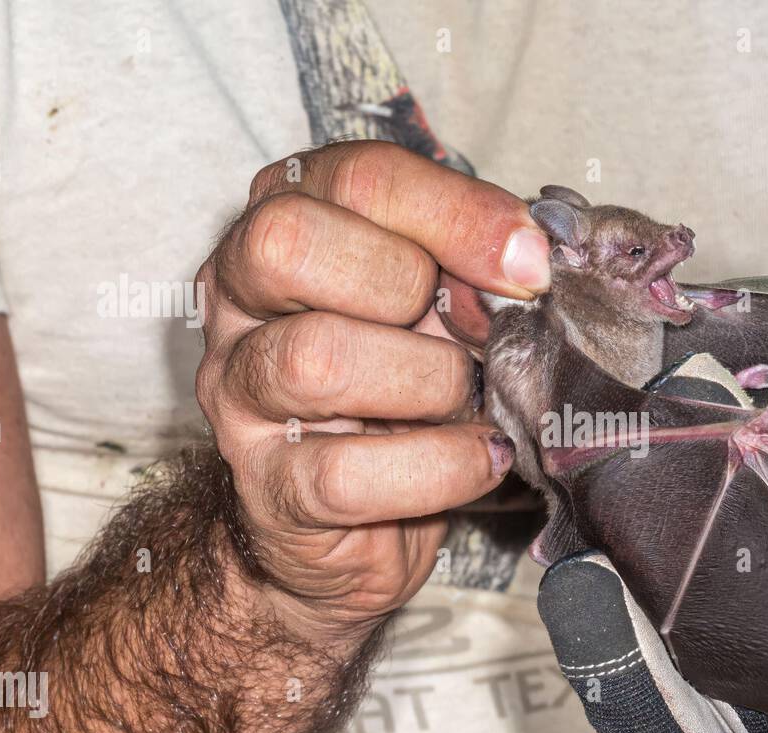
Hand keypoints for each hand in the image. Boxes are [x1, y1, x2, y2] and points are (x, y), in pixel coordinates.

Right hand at [195, 141, 551, 638]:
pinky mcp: (265, 487)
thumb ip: (472, 265)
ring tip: (470, 402)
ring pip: (316, 359)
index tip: (530, 263)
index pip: (358, 178)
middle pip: (290, 241)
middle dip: (411, 285)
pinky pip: (347, 472)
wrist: (355, 519)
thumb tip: (531, 256)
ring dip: (429, 382)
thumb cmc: (406, 388)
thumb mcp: (443, 305)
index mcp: (287, 223)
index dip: (457, 213)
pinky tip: (481, 458)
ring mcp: (237, 393)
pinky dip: (439, 466)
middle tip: (473, 336)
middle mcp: (238, 299)